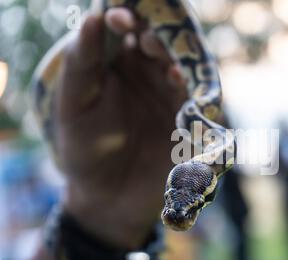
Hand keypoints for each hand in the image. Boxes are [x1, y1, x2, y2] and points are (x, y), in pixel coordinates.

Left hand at [53, 9, 186, 248]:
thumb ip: (82, 63)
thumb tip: (93, 18)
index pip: (128, 31)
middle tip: (146, 39)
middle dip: (157, 37)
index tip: (119, 18)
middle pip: (162, 44)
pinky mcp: (190, 122)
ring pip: (184, 66)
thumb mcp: (74, 105)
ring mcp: (173, 98)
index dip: (127, 18)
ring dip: (176, 59)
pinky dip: (192, 87)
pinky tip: (177, 81)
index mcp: (120, 67)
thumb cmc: (85, 150)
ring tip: (163, 58)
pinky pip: (198, 99)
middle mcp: (150, 77)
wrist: (108, 199)